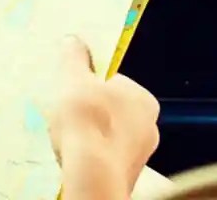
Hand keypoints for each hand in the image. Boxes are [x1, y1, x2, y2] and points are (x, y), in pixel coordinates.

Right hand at [48, 36, 160, 199]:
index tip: (72, 89)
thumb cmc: (86, 121)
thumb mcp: (73, 78)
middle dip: (91, 111)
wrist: (91, 175)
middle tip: (66, 112)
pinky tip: (75, 155)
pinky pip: (106, 158)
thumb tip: (74, 41)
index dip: (90, 83)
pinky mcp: (128, 174)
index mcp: (143, 98)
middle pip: (112, 110)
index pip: (115, 82)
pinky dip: (92, 155)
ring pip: (109, 136)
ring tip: (67, 136)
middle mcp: (150, 126)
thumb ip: (74, 57)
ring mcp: (141, 154)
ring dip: (91, 135)